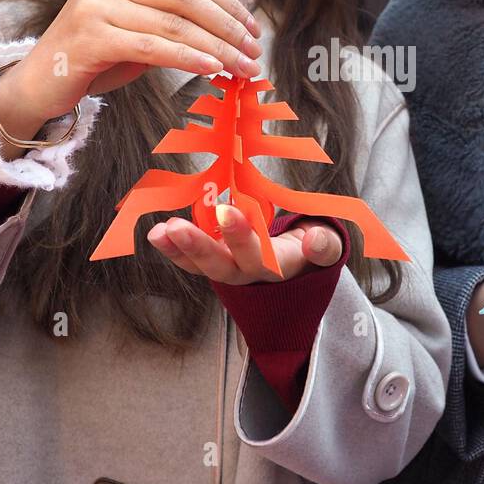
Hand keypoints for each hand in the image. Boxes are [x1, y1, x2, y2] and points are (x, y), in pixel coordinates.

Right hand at [0, 0, 263, 132]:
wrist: (36, 86)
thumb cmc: (93, 63)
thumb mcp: (139, 37)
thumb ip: (175, 27)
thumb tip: (231, 34)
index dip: (227, 3)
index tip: (253, 30)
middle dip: (227, 25)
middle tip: (253, 52)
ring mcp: (96, 6)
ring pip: (173, 23)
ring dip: (216, 47)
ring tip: (242, 67)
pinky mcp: (90, 37)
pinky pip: (152, 46)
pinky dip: (188, 57)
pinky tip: (212, 69)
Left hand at [146, 203, 343, 284]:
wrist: (299, 260)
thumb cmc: (309, 246)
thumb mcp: (325, 245)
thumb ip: (325, 245)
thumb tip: (315, 242)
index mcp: (279, 266)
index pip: (259, 255)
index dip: (241, 236)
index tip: (227, 211)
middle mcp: (249, 272)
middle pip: (223, 266)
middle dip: (199, 247)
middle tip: (177, 226)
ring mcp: (229, 268)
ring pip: (202, 266)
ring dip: (179, 250)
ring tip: (160, 232)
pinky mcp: (214, 261)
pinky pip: (191, 260)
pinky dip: (173, 249)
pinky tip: (158, 234)